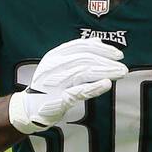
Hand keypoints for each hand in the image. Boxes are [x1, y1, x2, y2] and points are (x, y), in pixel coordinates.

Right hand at [8, 37, 127, 134]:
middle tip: (123, 66)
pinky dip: (94, 87)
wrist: (29, 109)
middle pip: (85, 58)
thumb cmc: (48, 87)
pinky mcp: (59, 99)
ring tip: (120, 73)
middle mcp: (54, 66)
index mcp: (55, 55)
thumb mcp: (58, 65)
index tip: (118, 53)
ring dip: (105, 71)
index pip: (81, 46)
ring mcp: (56, 83)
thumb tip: (98, 42)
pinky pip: (79, 91)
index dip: (102, 48)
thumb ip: (76, 54)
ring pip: (84, 72)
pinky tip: (107, 84)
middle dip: (107, 60)